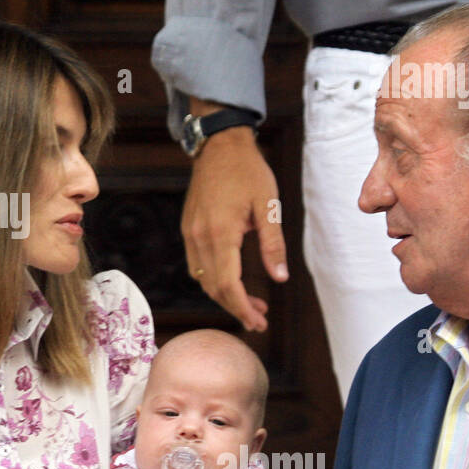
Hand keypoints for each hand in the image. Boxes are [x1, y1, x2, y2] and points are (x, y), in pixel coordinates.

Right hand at [182, 125, 287, 330]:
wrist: (219, 146)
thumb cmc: (247, 171)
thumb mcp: (268, 205)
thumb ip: (273, 244)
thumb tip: (280, 278)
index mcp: (220, 233)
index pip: (228, 284)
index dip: (242, 308)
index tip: (258, 322)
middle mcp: (199, 237)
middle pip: (213, 288)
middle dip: (235, 308)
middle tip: (259, 320)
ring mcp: (190, 233)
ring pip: (202, 279)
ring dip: (224, 296)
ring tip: (251, 303)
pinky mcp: (188, 229)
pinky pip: (197, 265)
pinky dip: (213, 280)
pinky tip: (232, 280)